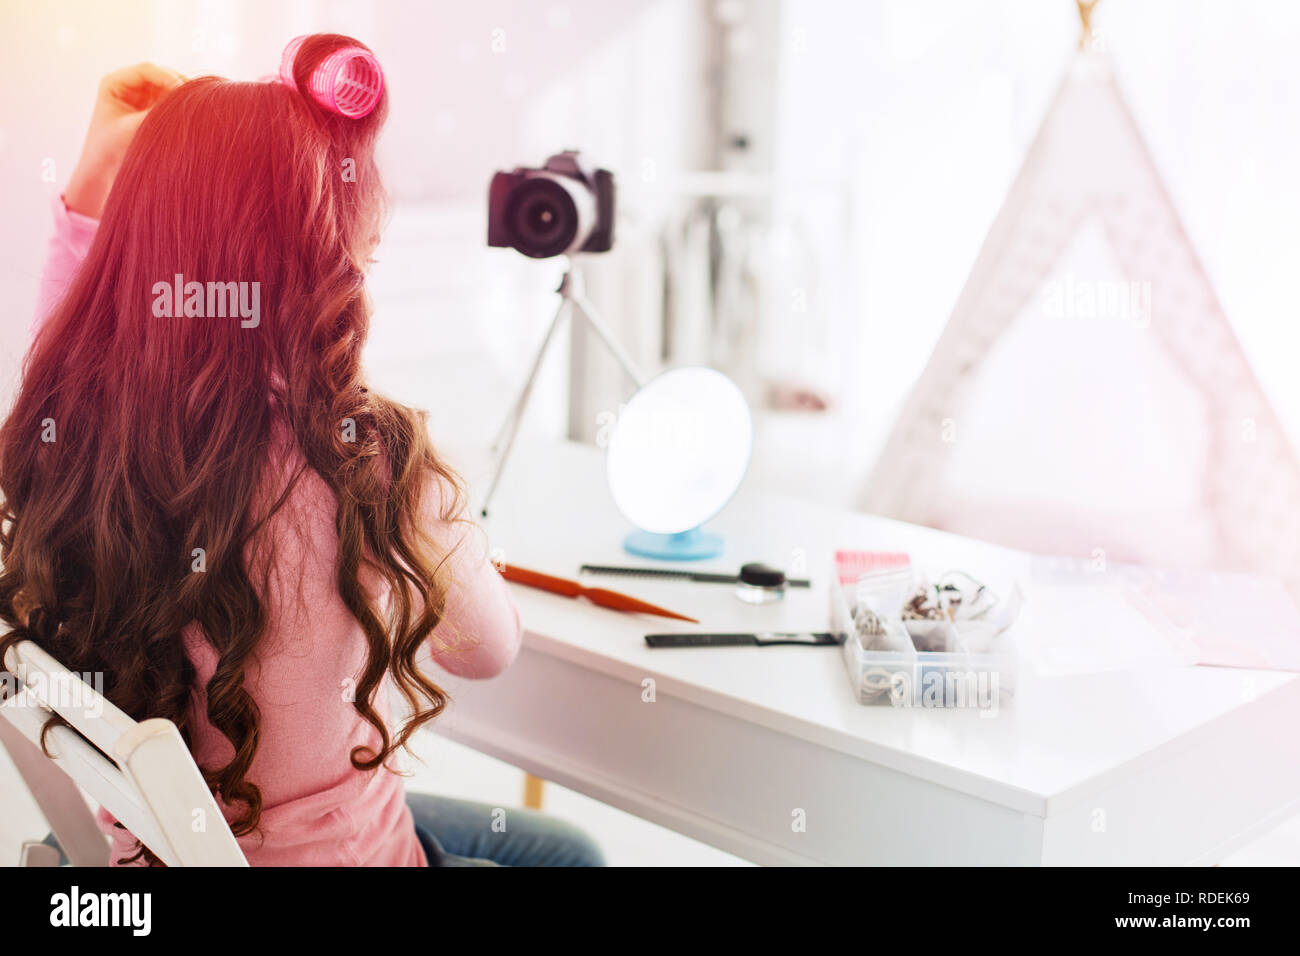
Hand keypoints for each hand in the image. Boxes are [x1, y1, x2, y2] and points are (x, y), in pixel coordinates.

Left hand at [64, 62, 184, 218]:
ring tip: (198, 110)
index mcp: (115, 83)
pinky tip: (194, 117)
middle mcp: (130, 86)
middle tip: (199, 101)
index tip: (186, 93)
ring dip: (184, 98)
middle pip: (162, 76)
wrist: (102, 173)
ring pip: (171, 89)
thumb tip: (183, 105)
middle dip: (181, 87)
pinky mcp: (154, 112)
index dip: (169, 77)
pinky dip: (183, 108)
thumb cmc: (107, 150)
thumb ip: (156, 114)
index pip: (148, 70)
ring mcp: (143, 98)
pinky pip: (173, 104)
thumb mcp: (131, 129)